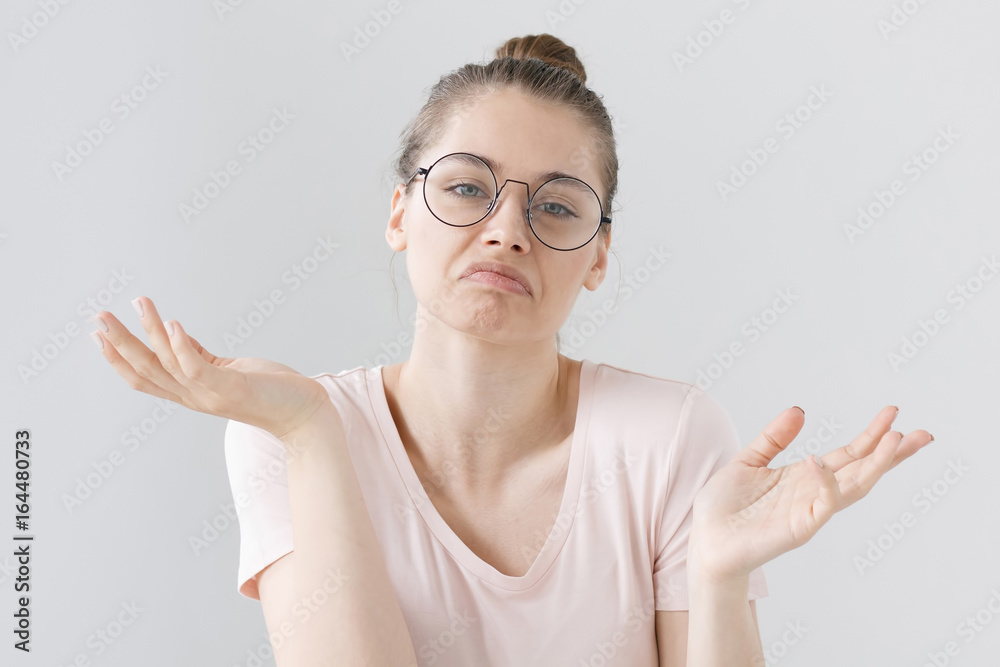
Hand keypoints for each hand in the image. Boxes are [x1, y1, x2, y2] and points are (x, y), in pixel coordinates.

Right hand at [91, 295, 331, 439]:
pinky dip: (183, 345)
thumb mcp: (227, 370)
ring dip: (150, 331)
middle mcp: (194, 397)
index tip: (98, 335)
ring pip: (168, 362)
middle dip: (121, 342)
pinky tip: (173, 322)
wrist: (304, 414)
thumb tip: (175, 334)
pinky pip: (198, 367)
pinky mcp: (231, 388)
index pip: (144, 378)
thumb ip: (199, 357)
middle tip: (100, 316)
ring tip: (139, 302)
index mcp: (190, 393)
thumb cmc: (270, 391)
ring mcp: (210, 395)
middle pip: (146, 370)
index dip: (118, 359)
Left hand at [688, 405, 933, 582]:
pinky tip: (820, 462)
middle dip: (893, 453)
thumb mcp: (749, 460)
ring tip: (896, 441)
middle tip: (922, 434)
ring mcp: (808, 513)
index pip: (848, 455)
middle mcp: (814, 494)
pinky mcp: (796, 530)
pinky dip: (824, 485)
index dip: (871, 435)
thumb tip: (800, 410)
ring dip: (875, 466)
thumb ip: (775, 437)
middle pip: (863, 472)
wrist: (705, 540)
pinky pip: (818, 508)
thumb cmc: (724, 507)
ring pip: (851, 489)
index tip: (894, 413)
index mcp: (806, 477)